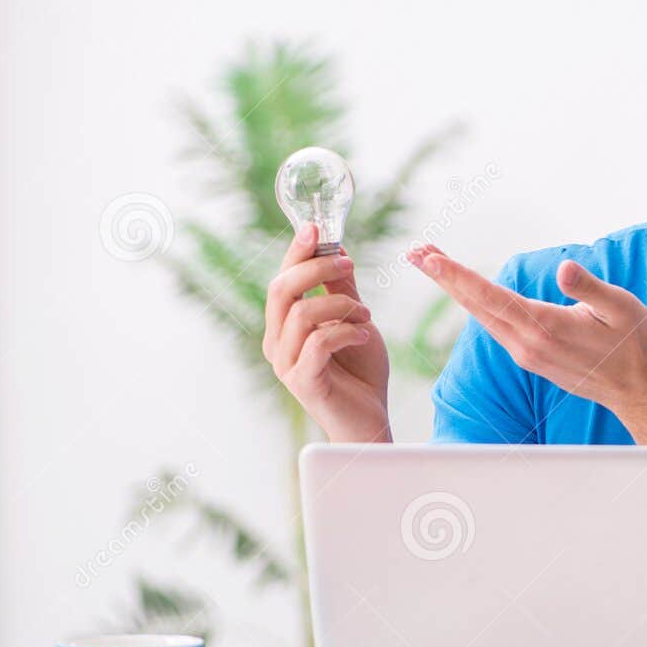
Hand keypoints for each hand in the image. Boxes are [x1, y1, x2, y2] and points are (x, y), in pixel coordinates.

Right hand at [263, 224, 391, 442]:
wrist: (370, 420)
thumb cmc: (361, 372)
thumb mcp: (355, 321)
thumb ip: (342, 290)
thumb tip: (337, 250)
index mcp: (284, 326)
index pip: (281, 280)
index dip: (295, 251)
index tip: (315, 227)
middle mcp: (277, 343)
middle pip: (281, 290)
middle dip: (316, 268)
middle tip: (348, 263)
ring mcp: (286, 364)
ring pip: (302, 314)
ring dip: (341, 306)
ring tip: (367, 317)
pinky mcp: (303, 383)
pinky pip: (318, 343)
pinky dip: (346, 332)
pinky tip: (366, 336)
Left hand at [407, 242, 646, 444]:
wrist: (640, 389)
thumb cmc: (635, 344)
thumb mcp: (622, 308)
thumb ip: (589, 289)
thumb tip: (563, 269)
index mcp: (546, 327)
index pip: (490, 297)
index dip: (457, 276)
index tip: (430, 258)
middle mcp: (528, 343)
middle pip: (475, 305)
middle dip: (443, 276)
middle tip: (415, 251)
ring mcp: (526, 354)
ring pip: (481, 316)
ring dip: (455, 288)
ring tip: (432, 262)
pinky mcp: (530, 357)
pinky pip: (494, 326)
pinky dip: (474, 303)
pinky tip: (466, 290)